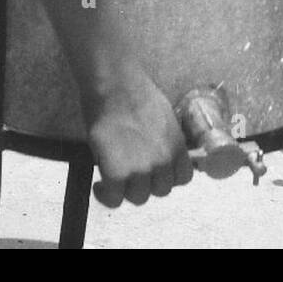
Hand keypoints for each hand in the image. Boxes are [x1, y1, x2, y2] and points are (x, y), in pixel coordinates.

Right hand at [85, 63, 192, 207]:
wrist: (115, 83)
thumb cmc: (137, 91)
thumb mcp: (165, 118)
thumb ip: (166, 142)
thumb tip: (159, 154)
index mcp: (177, 147)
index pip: (183, 178)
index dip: (167, 175)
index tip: (156, 170)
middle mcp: (164, 162)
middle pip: (160, 190)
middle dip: (147, 182)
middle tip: (131, 169)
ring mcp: (141, 171)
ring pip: (138, 198)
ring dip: (127, 189)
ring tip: (114, 175)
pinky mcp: (117, 174)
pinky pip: (114, 199)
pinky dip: (106, 194)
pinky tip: (99, 184)